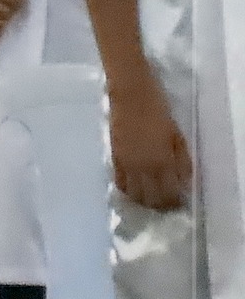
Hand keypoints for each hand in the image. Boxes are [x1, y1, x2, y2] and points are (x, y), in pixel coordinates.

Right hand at [108, 78, 192, 211]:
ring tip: (150, 199)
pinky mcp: (114, 157)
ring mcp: (127, 163)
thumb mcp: (178, 135)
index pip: (169, 193)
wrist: (130, 94)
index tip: (178, 204)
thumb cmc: (158, 109)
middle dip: (159, 205)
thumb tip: (184, 182)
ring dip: (143, 200)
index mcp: (163, 161)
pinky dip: (127, 189)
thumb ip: (182, 161)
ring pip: (134, 193)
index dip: (174, 202)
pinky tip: (133, 189)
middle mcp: (144, 167)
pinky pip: (119, 181)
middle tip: (165, 204)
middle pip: (151, 198)